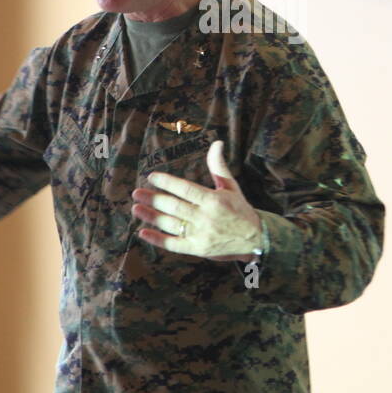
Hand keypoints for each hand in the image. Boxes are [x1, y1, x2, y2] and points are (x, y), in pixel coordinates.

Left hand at [132, 140, 263, 261]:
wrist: (255, 238)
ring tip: (136, 208)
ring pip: (171, 224)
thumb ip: (218, 166)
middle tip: (137, 192)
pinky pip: (173, 244)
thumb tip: (216, 143)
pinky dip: (157, 240)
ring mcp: (201, 235)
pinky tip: (143, 232)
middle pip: (174, 207)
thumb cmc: (239, 209)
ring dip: (151, 216)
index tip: (152, 177)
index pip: (185, 189)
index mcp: (213, 200)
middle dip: (154, 199)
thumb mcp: (231, 186)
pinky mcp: (198, 249)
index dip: (167, 182)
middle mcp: (206, 218)